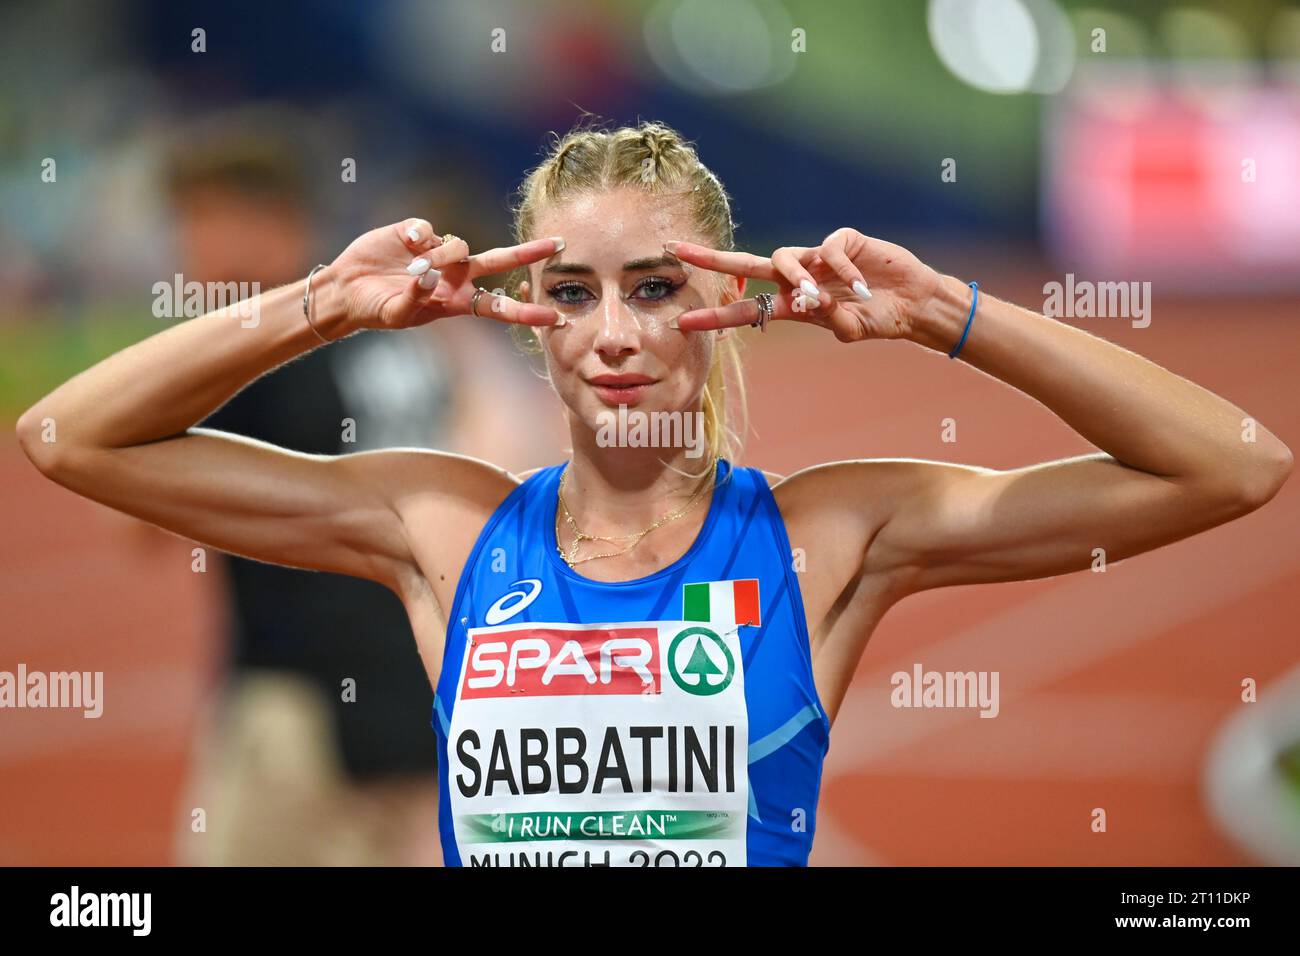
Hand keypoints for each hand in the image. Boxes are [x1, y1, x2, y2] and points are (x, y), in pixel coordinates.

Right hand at [328, 218, 564, 330]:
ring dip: (441, 256)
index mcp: (456, 301)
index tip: (556, 318)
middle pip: (501, 262)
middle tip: (561, 244)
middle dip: (529, 254)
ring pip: (459, 245)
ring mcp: (439, 252)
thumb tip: (430, 277)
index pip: (499, 307)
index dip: (527, 313)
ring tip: (413, 268)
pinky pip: (430, 229)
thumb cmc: (375, 309)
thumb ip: (416, 299)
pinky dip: (418, 237)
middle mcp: (455, 275)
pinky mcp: (419, 233)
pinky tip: (403, 244)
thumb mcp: (396, 314)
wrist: (347, 288)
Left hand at [668, 227, 943, 342]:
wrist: (913, 302)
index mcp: (793, 304)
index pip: (745, 309)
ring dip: (799, 279)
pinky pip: (828, 251)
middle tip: (674, 250)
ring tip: (823, 297)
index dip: (715, 316)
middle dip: (709, 259)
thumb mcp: (853, 330)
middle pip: (745, 265)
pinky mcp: (841, 240)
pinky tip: (862, 286)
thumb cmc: (879, 319)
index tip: (683, 321)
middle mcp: (798, 277)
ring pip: (784, 258)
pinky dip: (843, 271)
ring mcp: (816, 257)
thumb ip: (835, 324)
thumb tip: (817, 308)